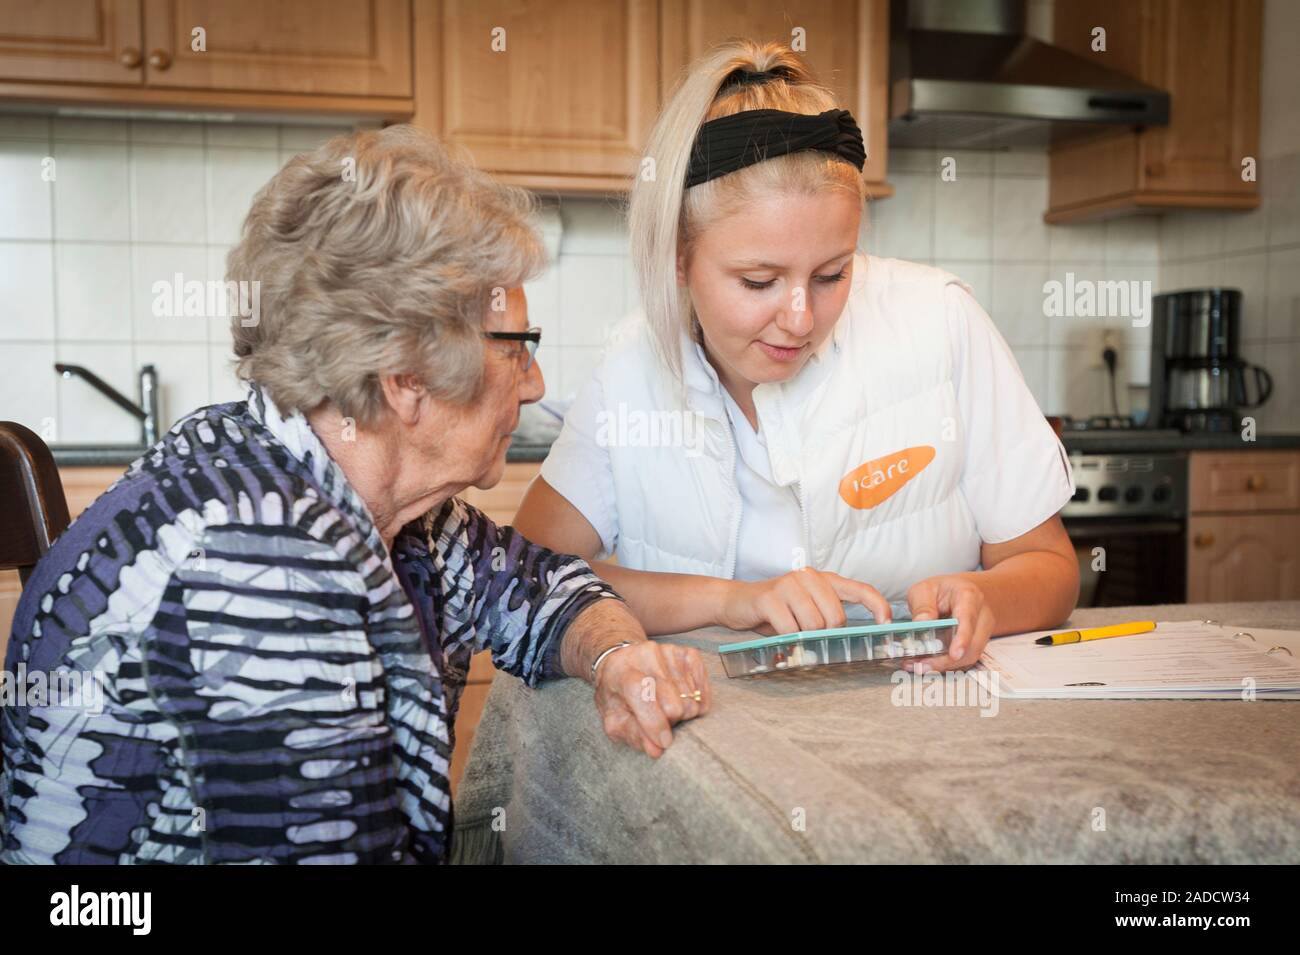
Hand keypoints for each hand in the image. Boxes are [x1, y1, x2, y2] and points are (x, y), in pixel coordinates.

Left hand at [593, 641, 711, 758]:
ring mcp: (670, 652)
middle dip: (670, 720)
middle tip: (660, 719)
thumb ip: (633, 735)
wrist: (623, 661)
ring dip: (683, 711)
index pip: (643, 694)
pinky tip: (682, 699)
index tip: (664, 742)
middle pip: (673, 702)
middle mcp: (646, 656)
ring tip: (667, 706)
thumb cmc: (618, 694)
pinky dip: (696, 701)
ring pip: (691, 698)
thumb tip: (656, 750)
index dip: (654, 722)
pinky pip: (703, 688)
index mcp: (622, 672)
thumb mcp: (614, 718)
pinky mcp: (689, 653)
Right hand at [718, 568, 891, 635]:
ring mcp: (789, 585)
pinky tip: (776, 632)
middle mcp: (809, 577)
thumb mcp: (806, 610)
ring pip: (813, 625)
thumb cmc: (776, 610)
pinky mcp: (770, 597)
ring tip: (788, 631)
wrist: (736, 602)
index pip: (861, 589)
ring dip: (802, 637)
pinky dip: (786, 639)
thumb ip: (828, 616)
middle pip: (835, 618)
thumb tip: (852, 639)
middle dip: (824, 634)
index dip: (878, 606)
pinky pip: (790, 629)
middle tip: (806, 635)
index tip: (887, 623)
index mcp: (823, 580)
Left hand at [904, 574, 995, 671]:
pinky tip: (928, 664)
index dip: (963, 638)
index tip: (954, 654)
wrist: (957, 591)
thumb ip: (922, 606)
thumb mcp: (924, 590)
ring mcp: (982, 630)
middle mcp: (981, 614)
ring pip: (970, 656)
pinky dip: (947, 665)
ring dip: (945, 666)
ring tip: (920, 666)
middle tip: (922, 666)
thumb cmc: (941, 590)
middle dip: (947, 661)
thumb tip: (922, 624)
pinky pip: (965, 659)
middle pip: (972, 645)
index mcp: (969, 596)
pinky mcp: (978, 643)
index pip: (968, 618)